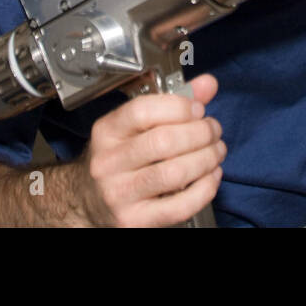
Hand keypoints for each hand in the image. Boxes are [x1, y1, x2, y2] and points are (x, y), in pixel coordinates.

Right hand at [75, 73, 224, 226]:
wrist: (89, 202)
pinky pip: (179, 206)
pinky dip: (205, 189)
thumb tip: (207, 84)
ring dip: (206, 159)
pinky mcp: (135, 220)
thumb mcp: (135, 128)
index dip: (178, 107)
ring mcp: (120, 194)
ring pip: (173, 173)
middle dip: (200, 133)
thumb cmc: (118, 161)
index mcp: (107, 132)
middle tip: (213, 131)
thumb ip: (173, 103)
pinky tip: (211, 177)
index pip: (142, 111)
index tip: (198, 109)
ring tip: (216, 152)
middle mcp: (109, 162)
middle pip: (163, 142)